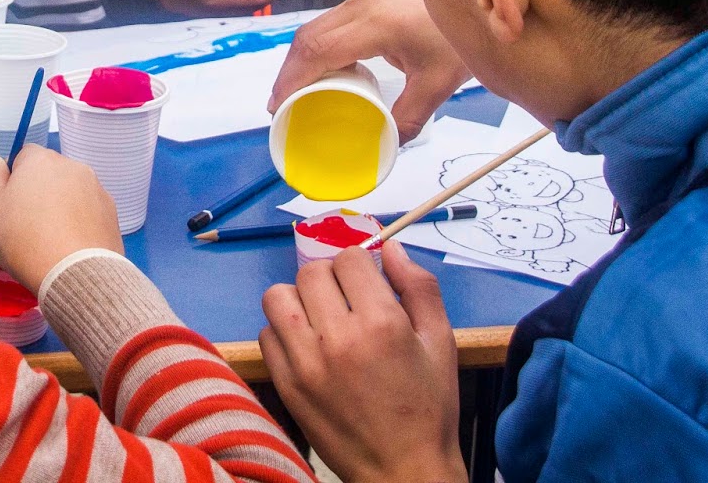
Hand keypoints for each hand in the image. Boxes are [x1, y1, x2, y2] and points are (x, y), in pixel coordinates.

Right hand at [0, 145, 123, 293]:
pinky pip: (87, 211)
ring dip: (58, 208)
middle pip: (47, 175)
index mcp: (40, 159)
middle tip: (23, 228)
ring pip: (68, 193)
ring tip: (48, 241)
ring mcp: (96, 188)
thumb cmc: (23, 239)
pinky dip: (77, 223)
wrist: (75, 274)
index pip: (22, 157)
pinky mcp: (111, 212)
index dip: (11, 181)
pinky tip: (69, 246)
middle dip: (36, 194)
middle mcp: (72, 166)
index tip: (6, 208)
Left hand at [261, 243, 465, 482]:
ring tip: (320, 318)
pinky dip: (283, 333)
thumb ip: (418, 286)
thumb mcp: (441, 342)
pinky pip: (266, 335)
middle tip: (345, 300)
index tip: (365, 282)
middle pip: (311, 272)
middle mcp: (338, 338)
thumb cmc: (428, 407)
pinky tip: (308, 347)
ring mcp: (305, 363)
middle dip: (330, 277)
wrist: (404, 470)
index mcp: (381, 323)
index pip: (349, 258)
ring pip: (278, 297)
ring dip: (298, 300)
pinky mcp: (286, 385)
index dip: (359, 263)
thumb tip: (391, 246)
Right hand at [268, 0, 467, 142]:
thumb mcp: (437, 84)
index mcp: (376, 24)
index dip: (291, 79)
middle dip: (288, 72)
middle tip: (281, 104)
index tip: (279, 106)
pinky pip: (331, 22)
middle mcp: (362, 4)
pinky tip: (324, 68)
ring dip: (301, 58)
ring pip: (316, 26)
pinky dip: (318, 46)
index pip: (317, 51)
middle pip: (307, 37)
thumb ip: (408, 119)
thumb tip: (385, 146)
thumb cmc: (460, 38)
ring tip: (297, 89)